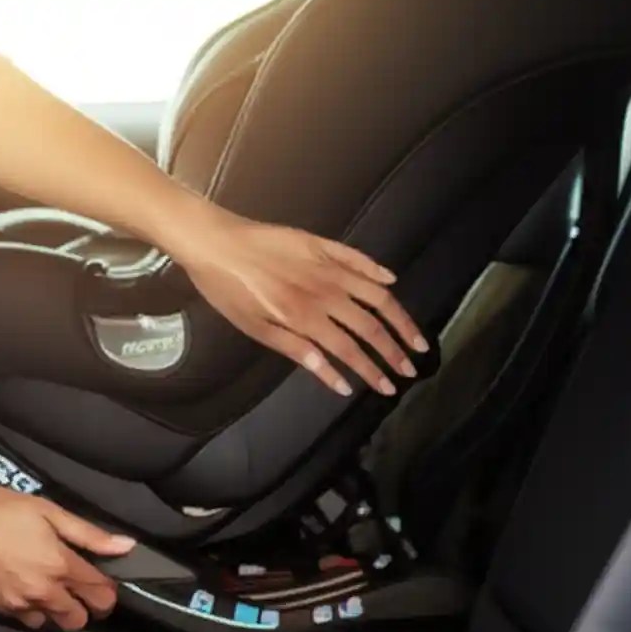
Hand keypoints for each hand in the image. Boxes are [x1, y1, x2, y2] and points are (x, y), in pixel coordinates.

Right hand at [0, 484, 135, 630]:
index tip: (104, 581)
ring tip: (49, 588)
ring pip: (51, 622)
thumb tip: (126, 546)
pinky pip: (24, 618)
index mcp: (60, 566)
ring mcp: (18, 604)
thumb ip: (87, 533)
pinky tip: (24, 589)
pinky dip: (30, 609)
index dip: (108, 590)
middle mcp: (43, 592)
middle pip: (78, 618)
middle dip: (84, 606)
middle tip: (78, 588)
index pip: (100, 592)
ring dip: (56, 610)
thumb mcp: (47, 511)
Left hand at [161, 206, 428, 396]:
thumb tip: (336, 378)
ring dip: (399, 318)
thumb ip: (297, 351)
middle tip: (411, 370)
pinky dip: (377, 270)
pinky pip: (358, 258)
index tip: (389, 388)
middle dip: (394, 352)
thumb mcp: (255, 329)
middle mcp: (325, 292)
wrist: (214, 243)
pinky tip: (390, 282)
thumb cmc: (227, 291)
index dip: (373, 371)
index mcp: (306, 318)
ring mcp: (327, 265)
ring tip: (415, 337)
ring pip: (376, 293)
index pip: (352, 350)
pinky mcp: (321, 244)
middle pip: (371, 326)